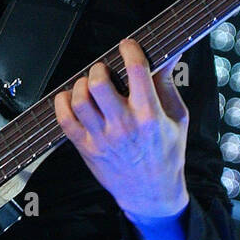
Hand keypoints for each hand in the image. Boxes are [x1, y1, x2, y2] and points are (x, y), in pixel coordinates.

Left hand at [53, 38, 190, 219]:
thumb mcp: (177, 118)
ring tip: (91, 86)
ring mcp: (102, 138)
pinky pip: (64, 119)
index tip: (128, 46)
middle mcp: (123, 125)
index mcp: (149, 115)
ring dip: (82, 84)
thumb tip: (171, 55)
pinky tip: (72, 98)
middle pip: (99, 82)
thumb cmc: (166, 154)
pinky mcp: (86, 148)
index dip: (130, 50)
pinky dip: (63, 102)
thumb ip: (168, 84)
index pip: (136, 70)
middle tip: (105, 70)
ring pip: (80, 98)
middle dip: (101, 68)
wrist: (152, 193)